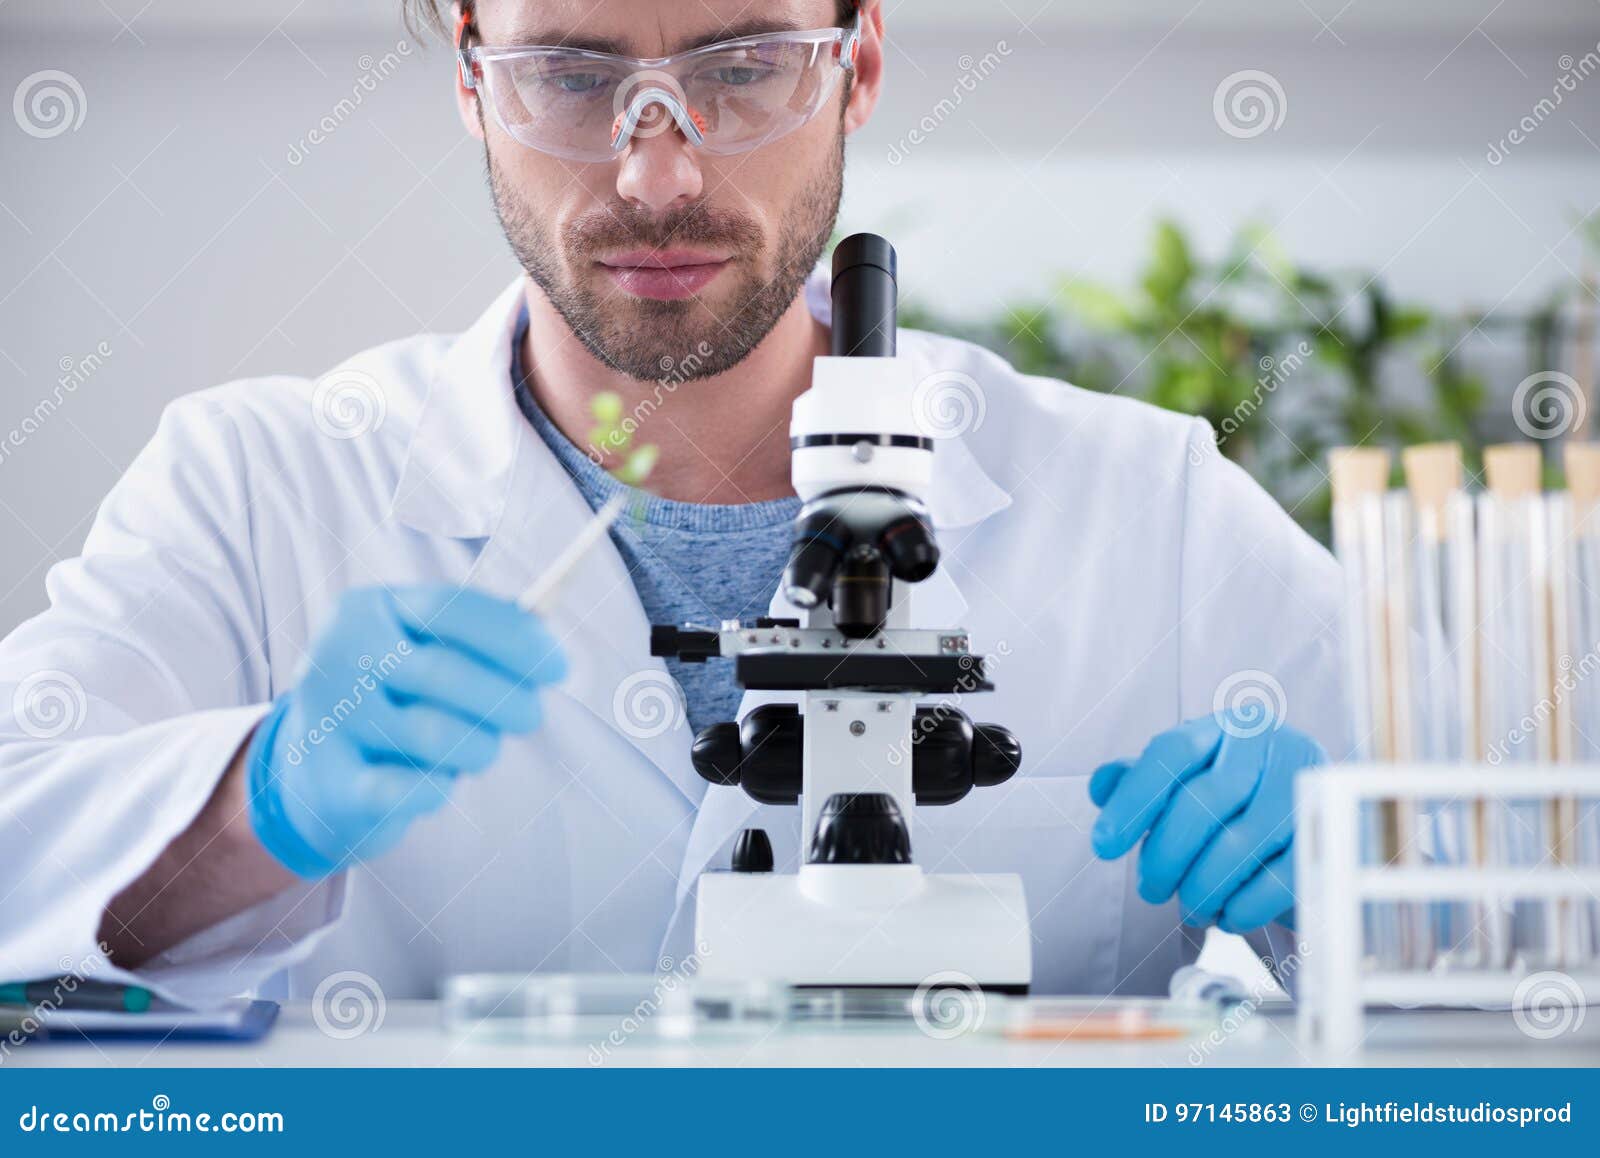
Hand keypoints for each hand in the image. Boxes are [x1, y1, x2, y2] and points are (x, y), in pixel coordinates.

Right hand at [246, 585, 566, 876]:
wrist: (306, 776)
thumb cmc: (389, 701)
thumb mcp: (419, 652)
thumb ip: (479, 636)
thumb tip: (544, 632)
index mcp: (363, 610)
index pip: (450, 608)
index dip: (515, 637)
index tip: (560, 666)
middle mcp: (337, 657)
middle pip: (448, 673)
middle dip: (510, 699)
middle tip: (530, 715)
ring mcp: (328, 721)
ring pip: (438, 736)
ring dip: (479, 748)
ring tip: (477, 749)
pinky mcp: (333, 785)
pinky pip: (417, 789)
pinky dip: (441, 788)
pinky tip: (435, 781)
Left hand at [1087, 712, 1323, 932]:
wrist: (1314, 814)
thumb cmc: (1237, 796)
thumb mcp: (1189, 777)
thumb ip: (1139, 779)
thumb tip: (1101, 787)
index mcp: (1226, 727)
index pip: (1170, 753)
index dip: (1133, 801)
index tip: (1102, 847)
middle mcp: (1269, 746)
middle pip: (1203, 802)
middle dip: (1166, 855)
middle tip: (1149, 889)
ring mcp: (1305, 788)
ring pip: (1240, 844)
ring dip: (1203, 887)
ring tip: (1189, 907)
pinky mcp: (1331, 835)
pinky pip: (1280, 879)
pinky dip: (1244, 906)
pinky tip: (1228, 916)